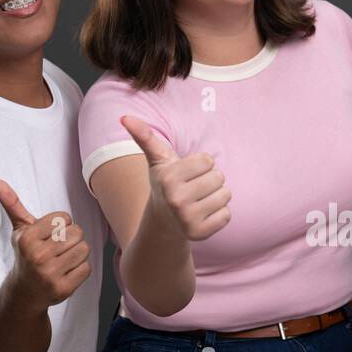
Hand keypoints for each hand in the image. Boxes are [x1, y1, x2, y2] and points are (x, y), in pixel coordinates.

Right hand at [0, 179, 91, 310]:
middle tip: (58, 248)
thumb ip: (13, 205)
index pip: (64, 218)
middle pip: (77, 232)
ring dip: (78, 253)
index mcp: (28, 238)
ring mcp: (50, 274)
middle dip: (71, 238)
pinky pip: (86, 268)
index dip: (61, 225)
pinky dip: (80, 269)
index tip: (50, 235)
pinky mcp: (63, 289)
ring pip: (84, 249)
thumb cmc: (27, 254)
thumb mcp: (20, 230)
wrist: (25, 291)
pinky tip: (66, 272)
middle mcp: (37, 256)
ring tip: (63, 259)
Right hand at [121, 115, 230, 240]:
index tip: (187, 173)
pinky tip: (203, 215)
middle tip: (193, 188)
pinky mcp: (200, 234)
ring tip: (199, 200)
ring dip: (216, 196)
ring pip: (226, 195)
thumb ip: (144, 136)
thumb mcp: (157, 160)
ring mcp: (187, 219)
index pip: (208, 160)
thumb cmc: (165, 182)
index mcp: (168, 178)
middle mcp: (177, 200)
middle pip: (219, 177)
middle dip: (209, 179)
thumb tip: (125, 116)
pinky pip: (227, 215)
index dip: (201, 164)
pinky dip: (219, 214)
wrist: (163, 221)